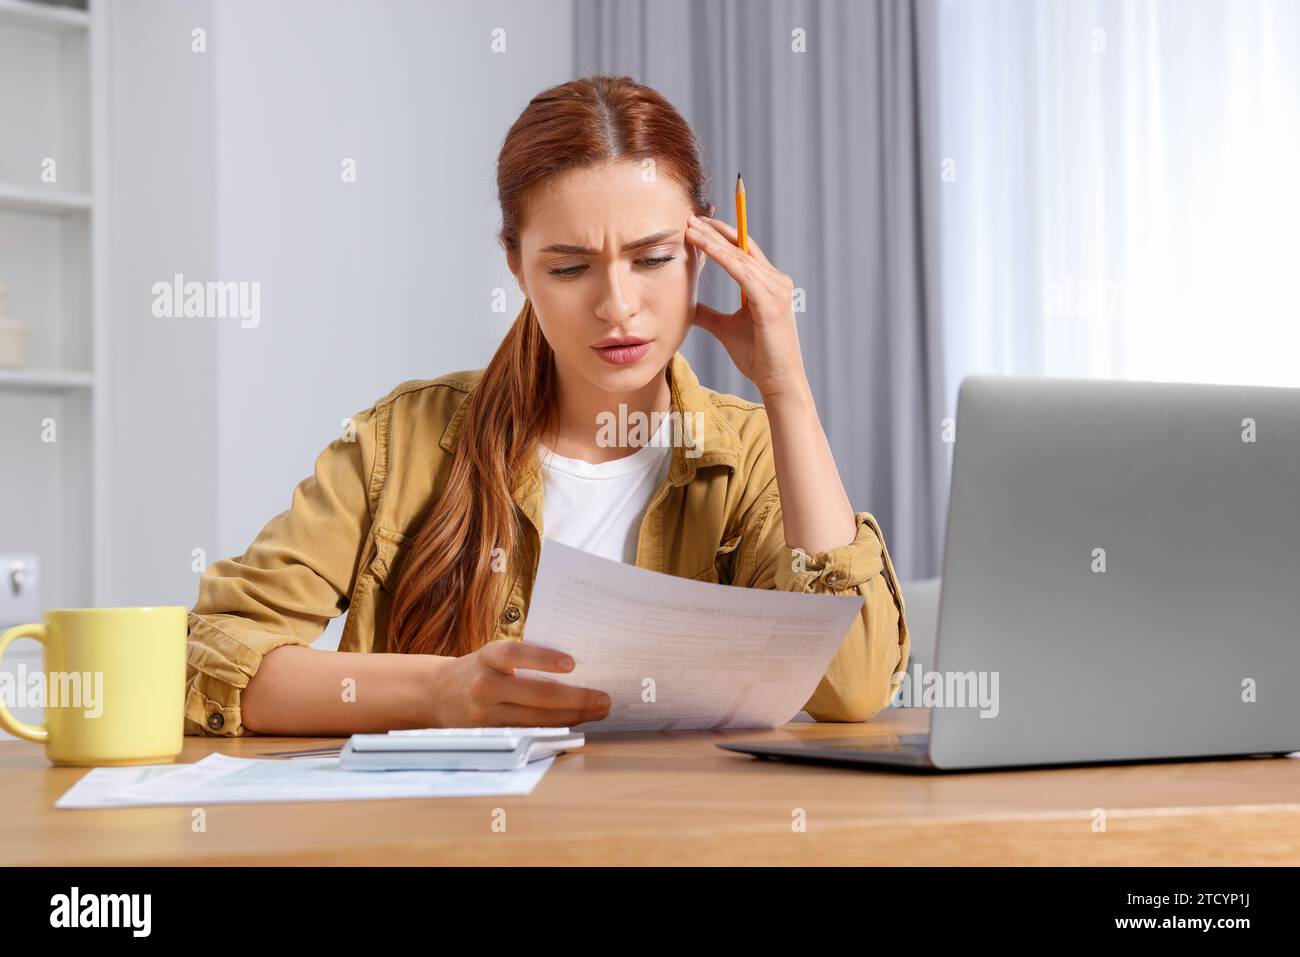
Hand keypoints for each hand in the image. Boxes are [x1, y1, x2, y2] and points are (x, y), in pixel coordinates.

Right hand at [428, 639, 610, 727]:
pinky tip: (576, 722)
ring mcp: (486, 714)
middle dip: (575, 699)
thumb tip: (575, 667)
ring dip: (572, 717)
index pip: (515, 655)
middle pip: (535, 695)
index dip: (543, 659)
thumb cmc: (479, 668)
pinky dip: (555, 727)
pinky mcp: (491, 735)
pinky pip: (529, 732)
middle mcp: (484, 685)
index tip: (572, 664)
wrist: (436, 694)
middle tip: (604, 699)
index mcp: (487, 657)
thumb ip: (523, 659)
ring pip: (536, 719)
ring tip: (598, 711)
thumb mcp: (493, 654)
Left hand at [685, 214, 808, 399]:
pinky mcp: (770, 301)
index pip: (743, 251)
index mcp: (768, 284)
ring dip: (713, 241)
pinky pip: (742, 273)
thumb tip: (687, 306)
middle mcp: (776, 281)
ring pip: (740, 257)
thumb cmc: (757, 357)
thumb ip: (708, 314)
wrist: (777, 381)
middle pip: (742, 247)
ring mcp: (776, 289)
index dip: (720, 235)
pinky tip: (705, 248)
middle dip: (715, 231)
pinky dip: (723, 258)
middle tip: (690, 217)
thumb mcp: (725, 329)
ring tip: (690, 229)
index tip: (696, 225)